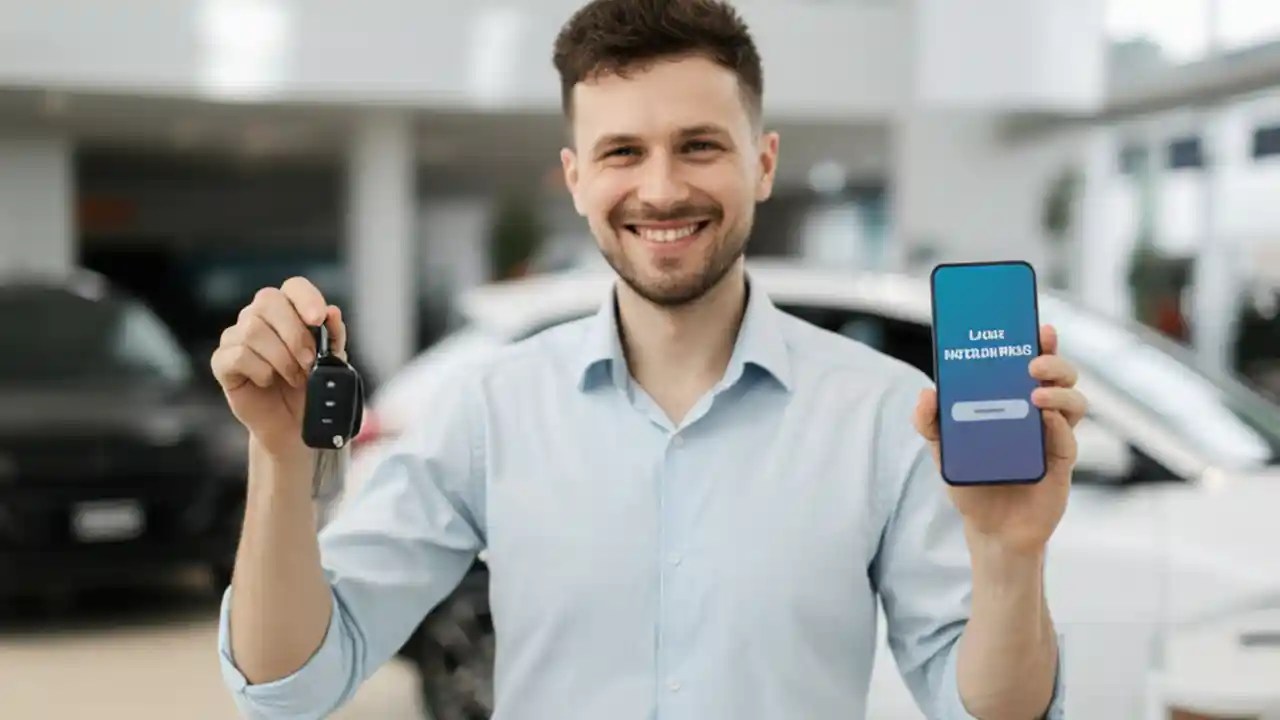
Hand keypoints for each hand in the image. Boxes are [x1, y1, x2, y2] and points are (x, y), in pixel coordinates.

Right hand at [210, 277, 345, 457]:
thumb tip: (332, 313)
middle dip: (295, 334)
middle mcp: (258, 317)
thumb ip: (333, 336)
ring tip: (294, 377)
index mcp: (287, 310)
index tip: (318, 319)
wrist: (295, 423)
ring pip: (253, 329)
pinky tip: (268, 381)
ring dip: (281, 358)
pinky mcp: (222, 361)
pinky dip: (260, 370)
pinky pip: (237, 355)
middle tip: (309, 362)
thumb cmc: (311, 386)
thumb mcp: (332, 361)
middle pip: (268, 302)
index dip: (306, 298)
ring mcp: (236, 337)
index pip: (293, 287)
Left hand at [912, 324, 1086, 553]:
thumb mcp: (942, 450)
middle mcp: (1039, 414)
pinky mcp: (1061, 465)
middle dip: (1054, 360)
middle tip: (1033, 362)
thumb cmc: (972, 483)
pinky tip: (1043, 422)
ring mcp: (1053, 438)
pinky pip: (1069, 440)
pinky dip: (1058, 427)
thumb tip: (927, 392)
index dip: (1040, 343)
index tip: (1037, 326)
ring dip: (1060, 392)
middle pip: (1061, 375)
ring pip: (1075, 402)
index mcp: (1014, 402)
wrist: (990, 530)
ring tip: (1036, 395)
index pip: (1033, 364)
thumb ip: (929, 422)